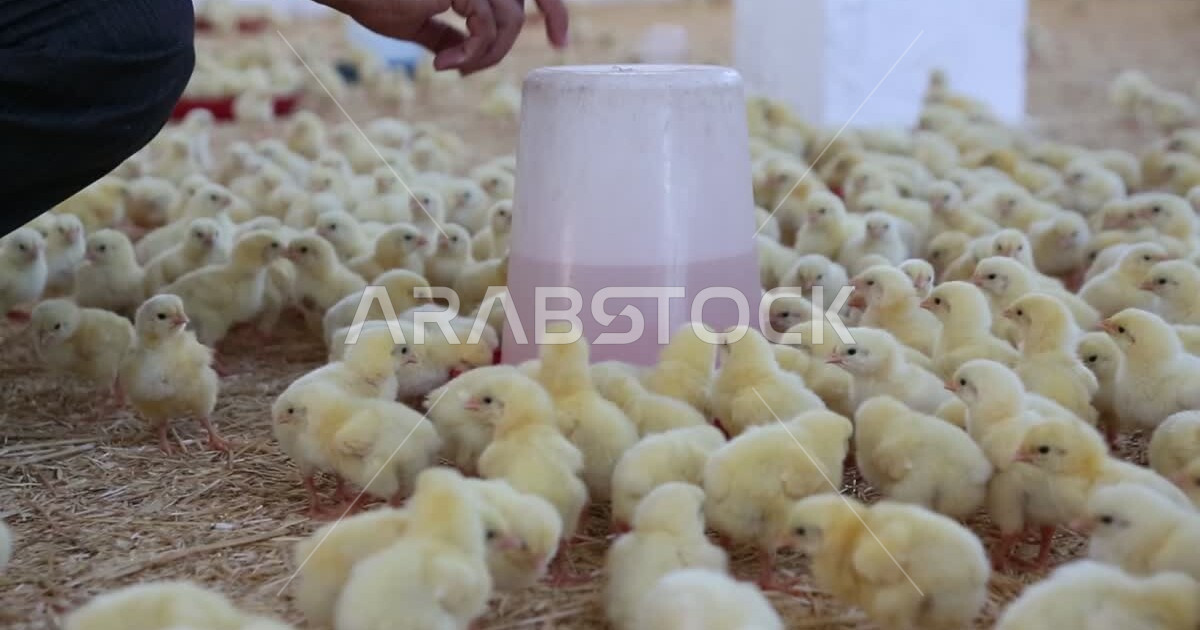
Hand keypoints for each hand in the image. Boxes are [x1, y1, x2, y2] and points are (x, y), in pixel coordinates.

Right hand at [325, 0, 567, 74]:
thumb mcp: (416, 21)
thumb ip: (445, 34)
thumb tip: (462, 57)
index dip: (548, 6)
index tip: (558, 37)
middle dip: (551, 14)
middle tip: (560, 43)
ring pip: (506, 20)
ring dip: (486, 55)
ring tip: (451, 67)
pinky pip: (485, 27)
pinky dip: (472, 53)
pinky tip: (444, 65)